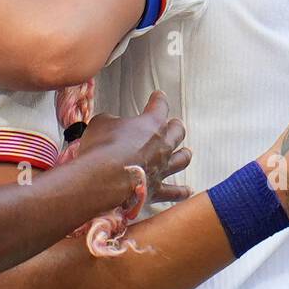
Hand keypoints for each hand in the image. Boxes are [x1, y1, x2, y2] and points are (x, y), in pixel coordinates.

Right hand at [75, 92, 190, 206]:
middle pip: (177, 132)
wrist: (102, 179)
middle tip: (175, 123)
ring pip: (182, 159)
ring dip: (184, 154)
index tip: (159, 96)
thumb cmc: (101, 148)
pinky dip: (181, 191)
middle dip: (175, 126)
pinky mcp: (156, 189)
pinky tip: (187, 191)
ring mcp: (162, 168)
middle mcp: (162, 145)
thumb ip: (112, 121)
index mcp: (151, 123)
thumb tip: (112, 126)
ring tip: (186, 152)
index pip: (160, 106)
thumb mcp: (101, 123)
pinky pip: (174, 192)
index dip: (159, 100)